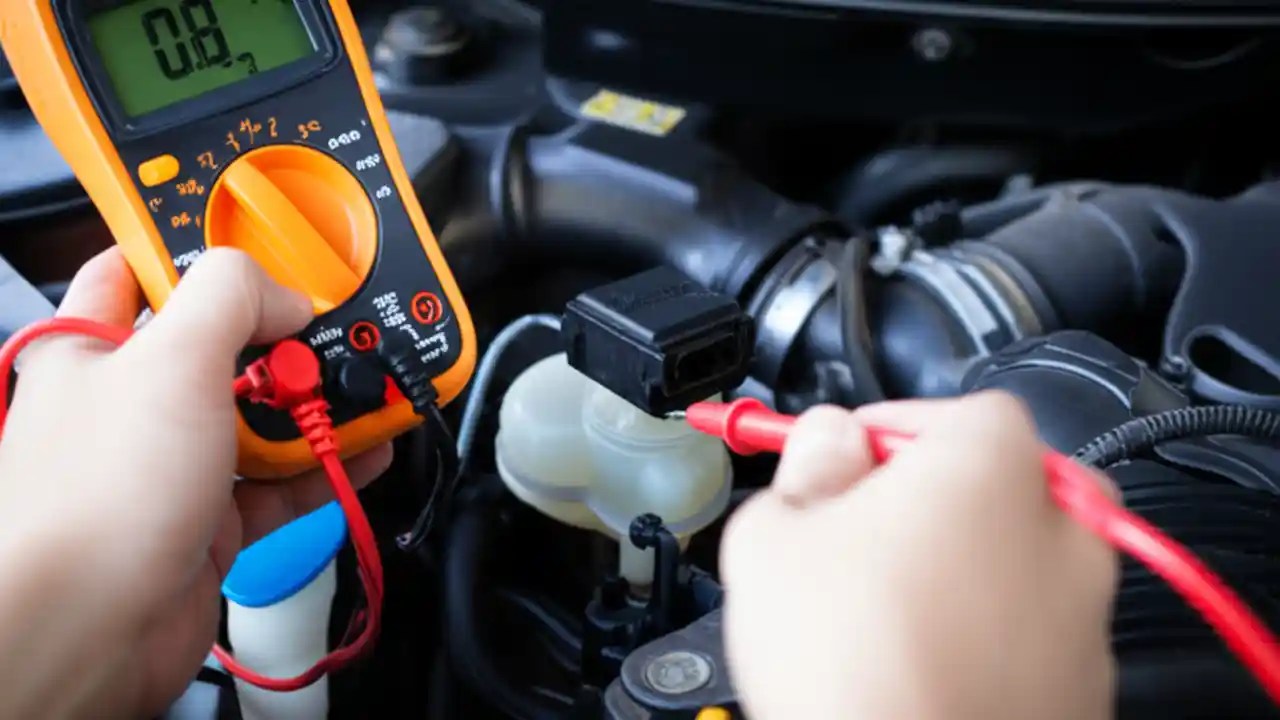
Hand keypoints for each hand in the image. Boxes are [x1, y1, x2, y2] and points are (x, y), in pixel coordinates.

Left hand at [0, 248, 392, 717]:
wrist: (92, 627)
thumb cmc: (102, 492)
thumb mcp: (173, 358)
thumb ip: (233, 298)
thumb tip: (286, 292)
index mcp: (90, 346)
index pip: (139, 271)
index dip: (199, 249)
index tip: (263, 241)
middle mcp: (127, 403)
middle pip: (220, 347)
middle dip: (285, 339)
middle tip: (339, 328)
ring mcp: (170, 465)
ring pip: (256, 417)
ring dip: (316, 406)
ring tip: (368, 390)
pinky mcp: (208, 521)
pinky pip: (278, 482)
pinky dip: (323, 467)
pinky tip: (364, 452)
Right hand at [720, 393, 1118, 719]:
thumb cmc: (850, 663)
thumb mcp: (774, 536)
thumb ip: (805, 466)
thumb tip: (829, 442)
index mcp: (991, 462)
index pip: (947, 409)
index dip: (883, 433)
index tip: (841, 463)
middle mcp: (1060, 526)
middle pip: (995, 480)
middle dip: (931, 498)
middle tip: (864, 531)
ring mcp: (1084, 611)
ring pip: (1013, 558)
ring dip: (958, 567)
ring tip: (882, 612)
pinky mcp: (1086, 684)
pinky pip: (1027, 631)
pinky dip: (984, 634)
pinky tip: (919, 662)